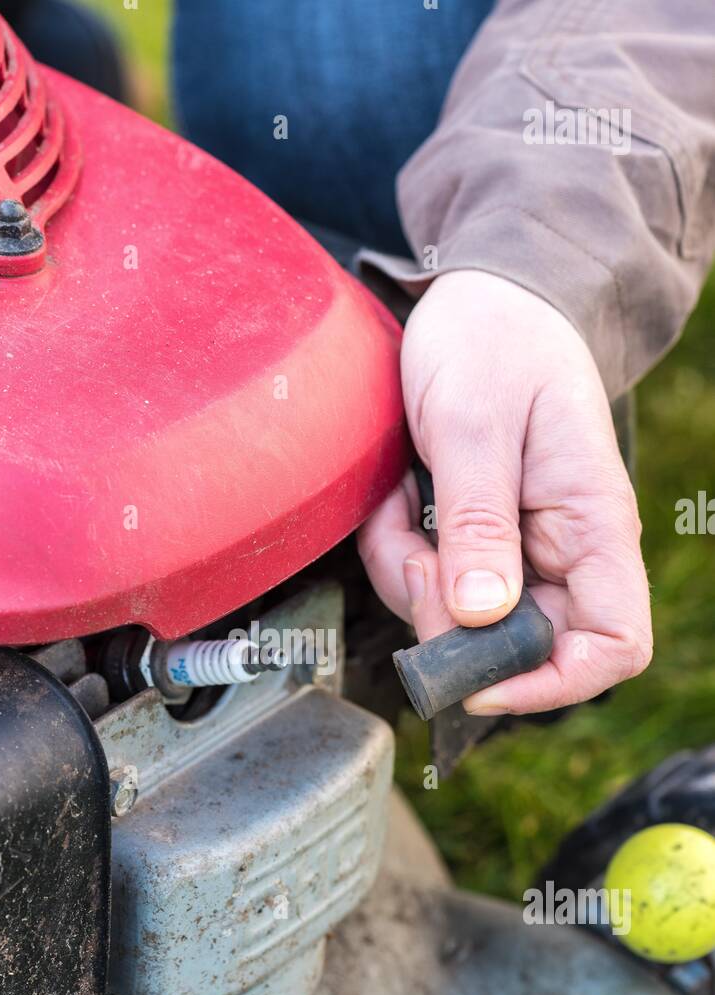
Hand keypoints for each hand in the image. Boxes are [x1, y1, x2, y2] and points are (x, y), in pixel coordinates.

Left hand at [358, 270, 651, 714]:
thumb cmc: (494, 340)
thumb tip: (482, 616)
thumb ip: (476, 522)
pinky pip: (429, 584)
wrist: (479, 296)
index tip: (476, 676)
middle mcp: (562, 551)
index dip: (550, 683)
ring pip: (458, 622)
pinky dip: (396, 552)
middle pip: (515, 647)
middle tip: (411, 554)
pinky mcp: (472, 542)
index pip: (612, 645)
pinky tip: (397, 496)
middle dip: (448, 623)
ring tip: (401, 500)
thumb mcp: (473, 425)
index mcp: (593, 525)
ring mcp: (516, 550)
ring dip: (410, 576)